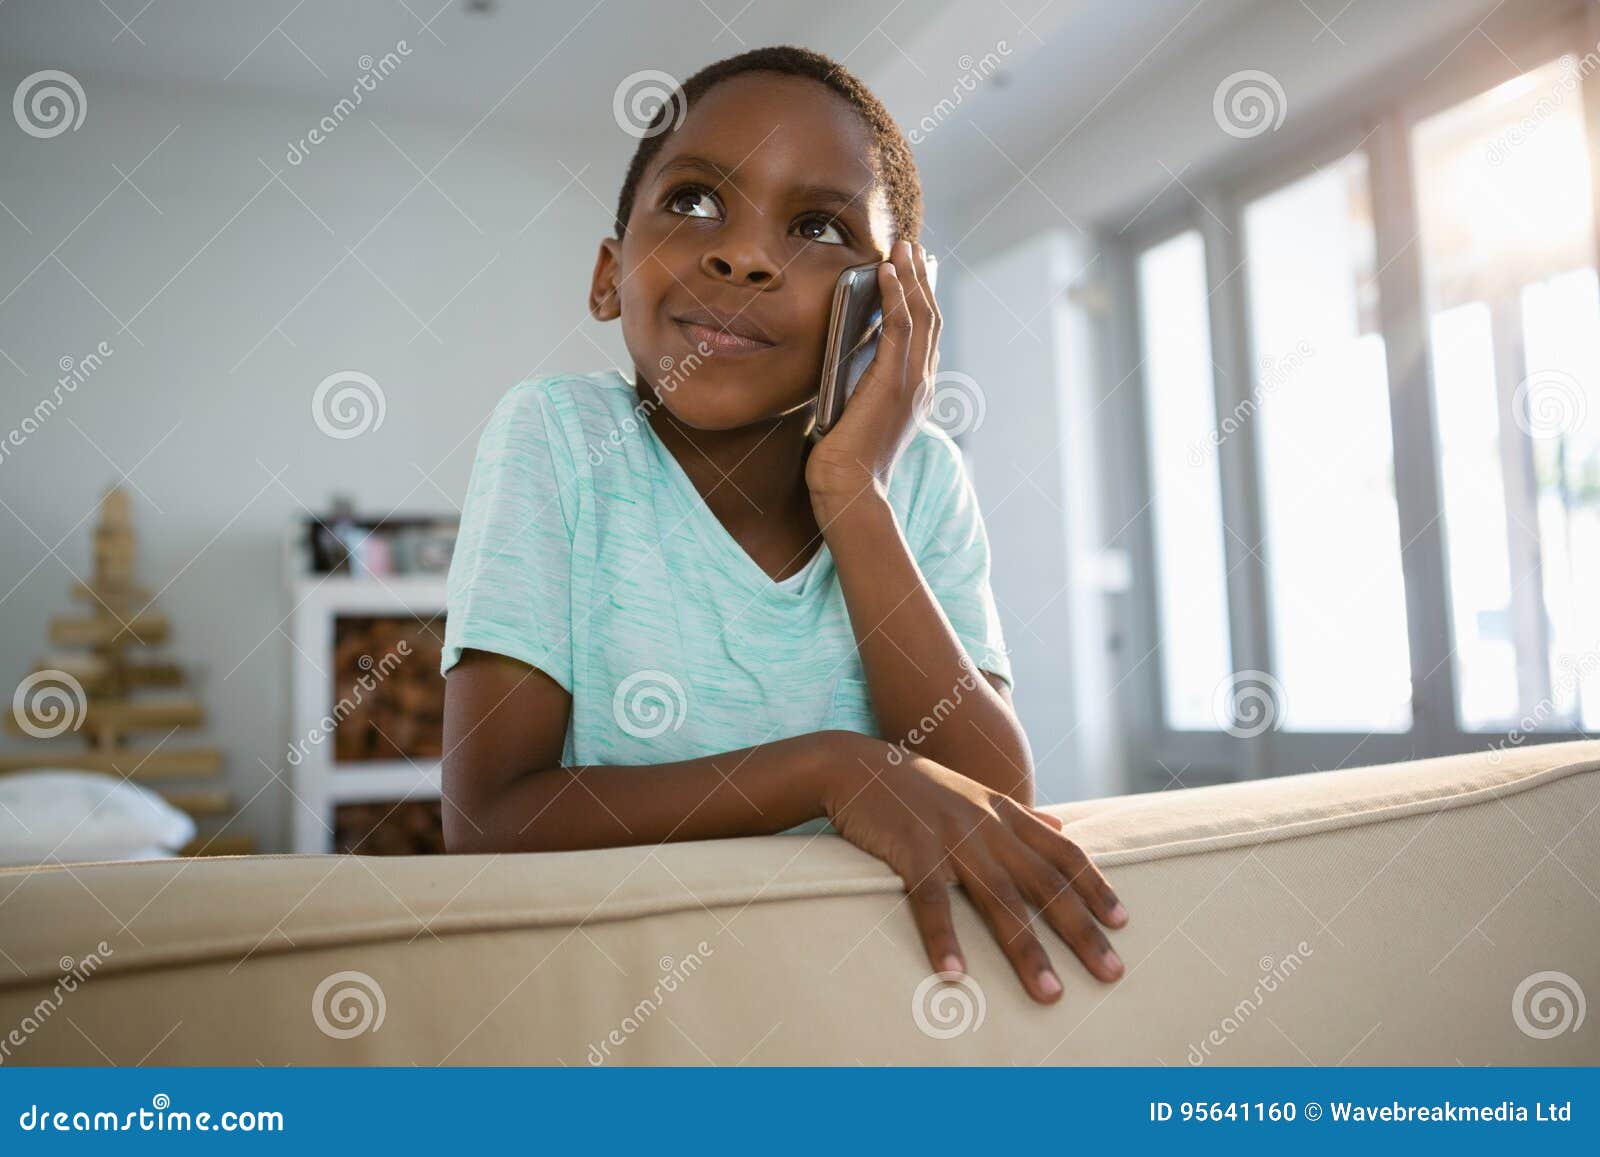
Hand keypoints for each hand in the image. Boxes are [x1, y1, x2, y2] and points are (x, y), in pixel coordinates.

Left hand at [805, 238, 937, 517]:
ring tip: (903, 247)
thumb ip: (854, 385)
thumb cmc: (842, 464)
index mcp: (915, 393)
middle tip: (912, 248)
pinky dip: (895, 294)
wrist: (849, 492)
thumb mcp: (851, 414)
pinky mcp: (894, 381)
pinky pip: (899, 325)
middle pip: (929, 319)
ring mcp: (912, 382)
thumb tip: (838, 355)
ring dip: (911, 276)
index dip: (920, 302)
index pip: (923, 338)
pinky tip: (886, 270)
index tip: (911, 274)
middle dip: (921, 280)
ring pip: (919, 316)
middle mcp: (922, 384)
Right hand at [818, 732, 1127, 1002]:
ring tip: (1049, 992)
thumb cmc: (918, 787)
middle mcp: (987, 824)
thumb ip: (1019, 814)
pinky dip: (943, 939)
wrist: (856, 765)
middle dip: (1080, 931)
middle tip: (1111, 972)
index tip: (1122, 923)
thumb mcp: (975, 793)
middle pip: (1043, 883)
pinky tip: (955, 975)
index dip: (1095, 887)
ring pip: (998, 898)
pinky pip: (931, 900)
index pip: (1063, 851)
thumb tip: (1060, 824)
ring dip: (1026, 949)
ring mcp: (951, 836)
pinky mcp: (911, 848)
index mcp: (1005, 812)